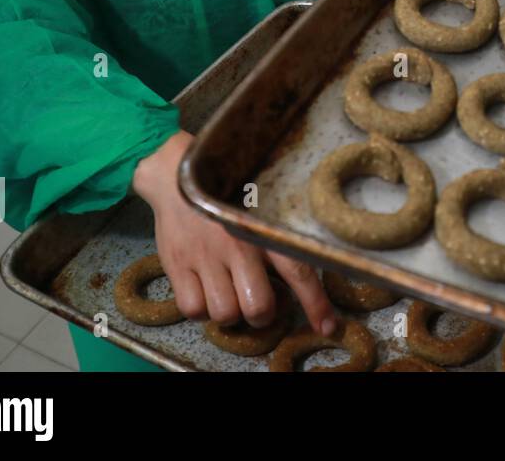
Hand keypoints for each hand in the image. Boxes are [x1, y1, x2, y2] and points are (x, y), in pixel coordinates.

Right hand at [133, 130, 336, 334]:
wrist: (179, 178)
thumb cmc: (227, 196)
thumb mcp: (260, 209)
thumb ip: (278, 239)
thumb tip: (308, 272)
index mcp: (265, 230)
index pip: (299, 272)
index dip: (315, 304)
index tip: (326, 327)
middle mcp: (239, 245)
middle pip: (258, 306)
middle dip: (262, 315)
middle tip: (259, 305)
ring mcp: (206, 257)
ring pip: (226, 312)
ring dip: (230, 312)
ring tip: (229, 295)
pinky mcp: (178, 265)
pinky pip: (193, 309)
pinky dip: (200, 310)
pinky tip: (205, 293)